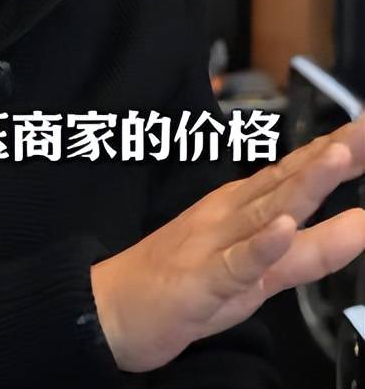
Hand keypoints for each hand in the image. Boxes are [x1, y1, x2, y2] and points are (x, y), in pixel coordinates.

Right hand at [90, 114, 364, 372]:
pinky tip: (281, 231)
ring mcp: (215, 243)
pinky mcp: (201, 280)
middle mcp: (232, 215)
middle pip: (290, 181)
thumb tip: (362, 225)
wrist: (114, 306)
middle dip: (332, 156)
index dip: (337, 149)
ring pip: (266, 211)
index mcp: (244, 206)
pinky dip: (259, 246)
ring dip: (303, 184)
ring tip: (338, 159)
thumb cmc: (187, 282)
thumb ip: (312, 250)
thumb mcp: (262, 272)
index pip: (298, 171)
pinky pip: (234, 263)